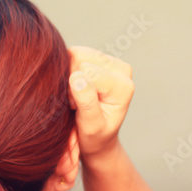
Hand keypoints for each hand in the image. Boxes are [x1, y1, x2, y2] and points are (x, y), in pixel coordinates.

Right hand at [67, 46, 133, 160]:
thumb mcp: (91, 126)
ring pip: (75, 53)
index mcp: (123, 86)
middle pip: (81, 57)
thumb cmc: (95, 135)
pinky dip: (69, 69)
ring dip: (70, 75)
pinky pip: (73, 54)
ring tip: (77, 96)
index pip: (87, 71)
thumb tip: (77, 77)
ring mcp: (111, 61)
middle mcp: (121, 69)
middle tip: (78, 102)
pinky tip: (76, 87)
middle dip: (72, 80)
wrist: (98, 137)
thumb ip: (87, 103)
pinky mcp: (99, 58)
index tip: (81, 108)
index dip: (75, 90)